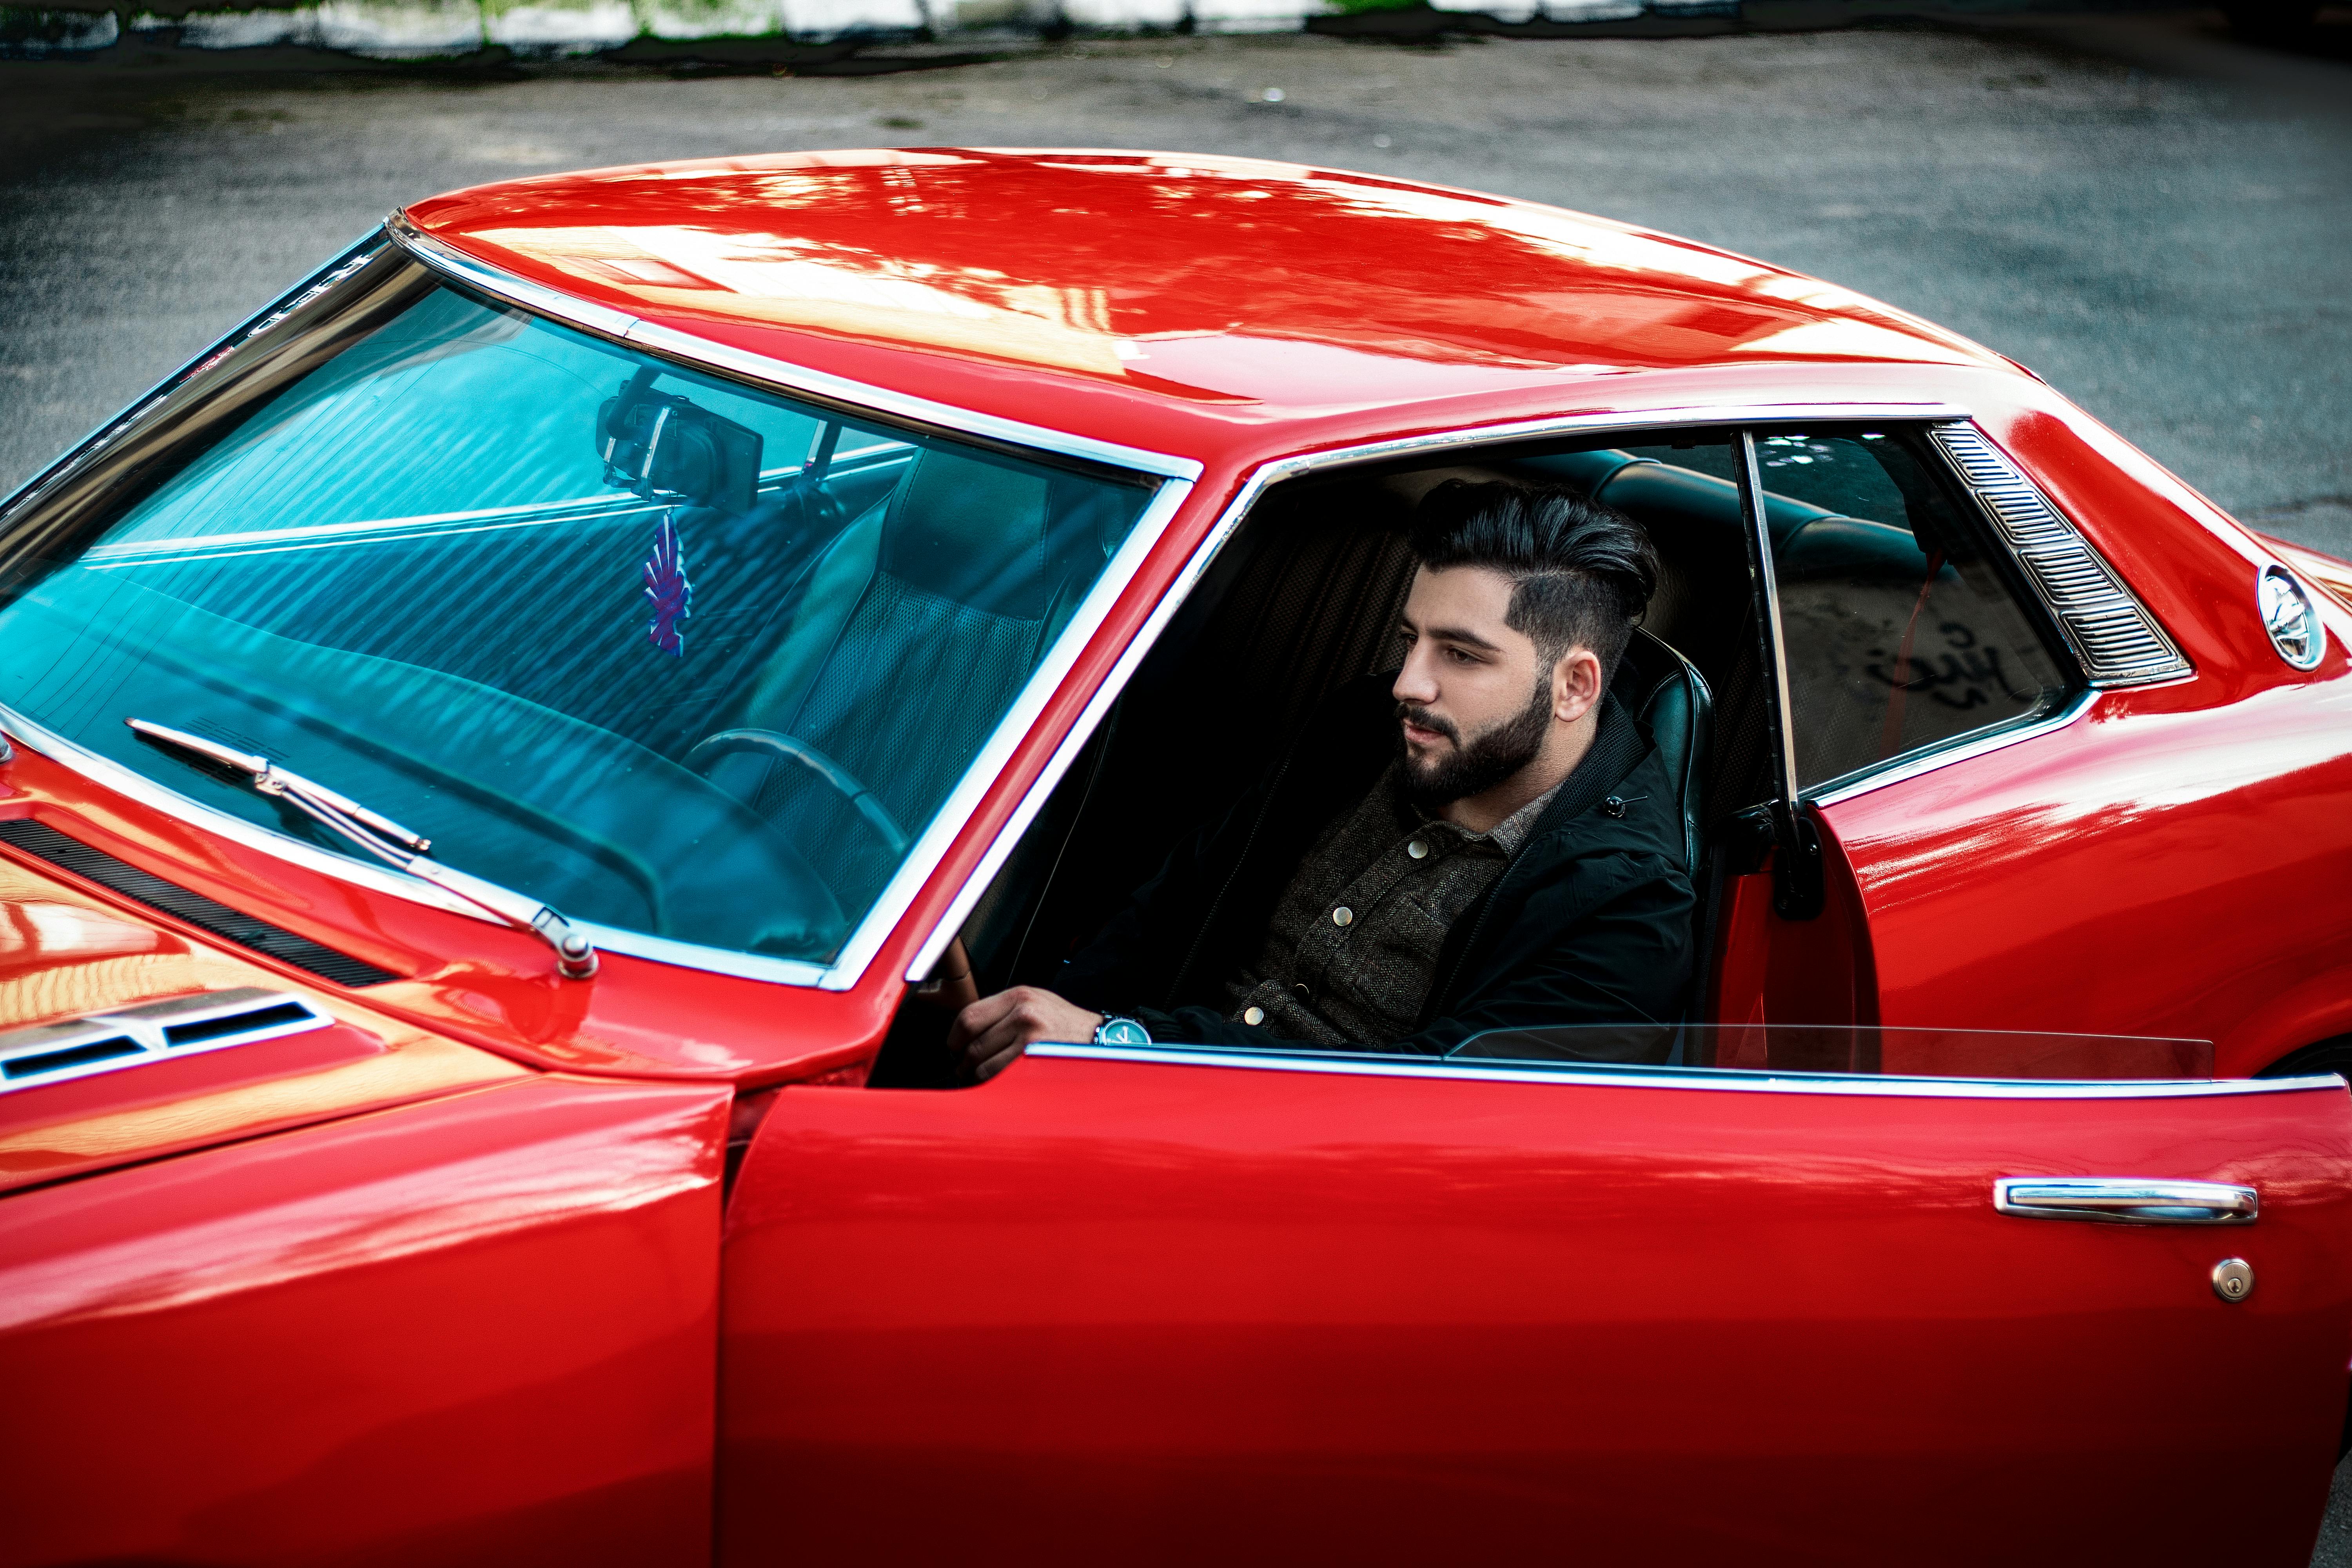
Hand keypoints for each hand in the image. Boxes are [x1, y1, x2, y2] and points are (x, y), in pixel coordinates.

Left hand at [947, 987, 1103, 1082]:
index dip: (954, 1037)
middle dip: (962, 1060)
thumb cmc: (1069, 1028)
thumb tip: (967, 1030)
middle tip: (964, 1068)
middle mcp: (1023, 1013)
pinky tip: (998, 1084)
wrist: (1103, 1044)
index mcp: (1020, 995)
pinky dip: (991, 1084)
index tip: (954, 1047)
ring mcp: (1029, 1037)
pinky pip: (996, 1077)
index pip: (968, 1015)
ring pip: (980, 1062)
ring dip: (975, 1075)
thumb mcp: (1038, 1003)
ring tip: (981, 1077)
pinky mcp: (1034, 1061)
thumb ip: (1004, 1010)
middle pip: (971, 1042)